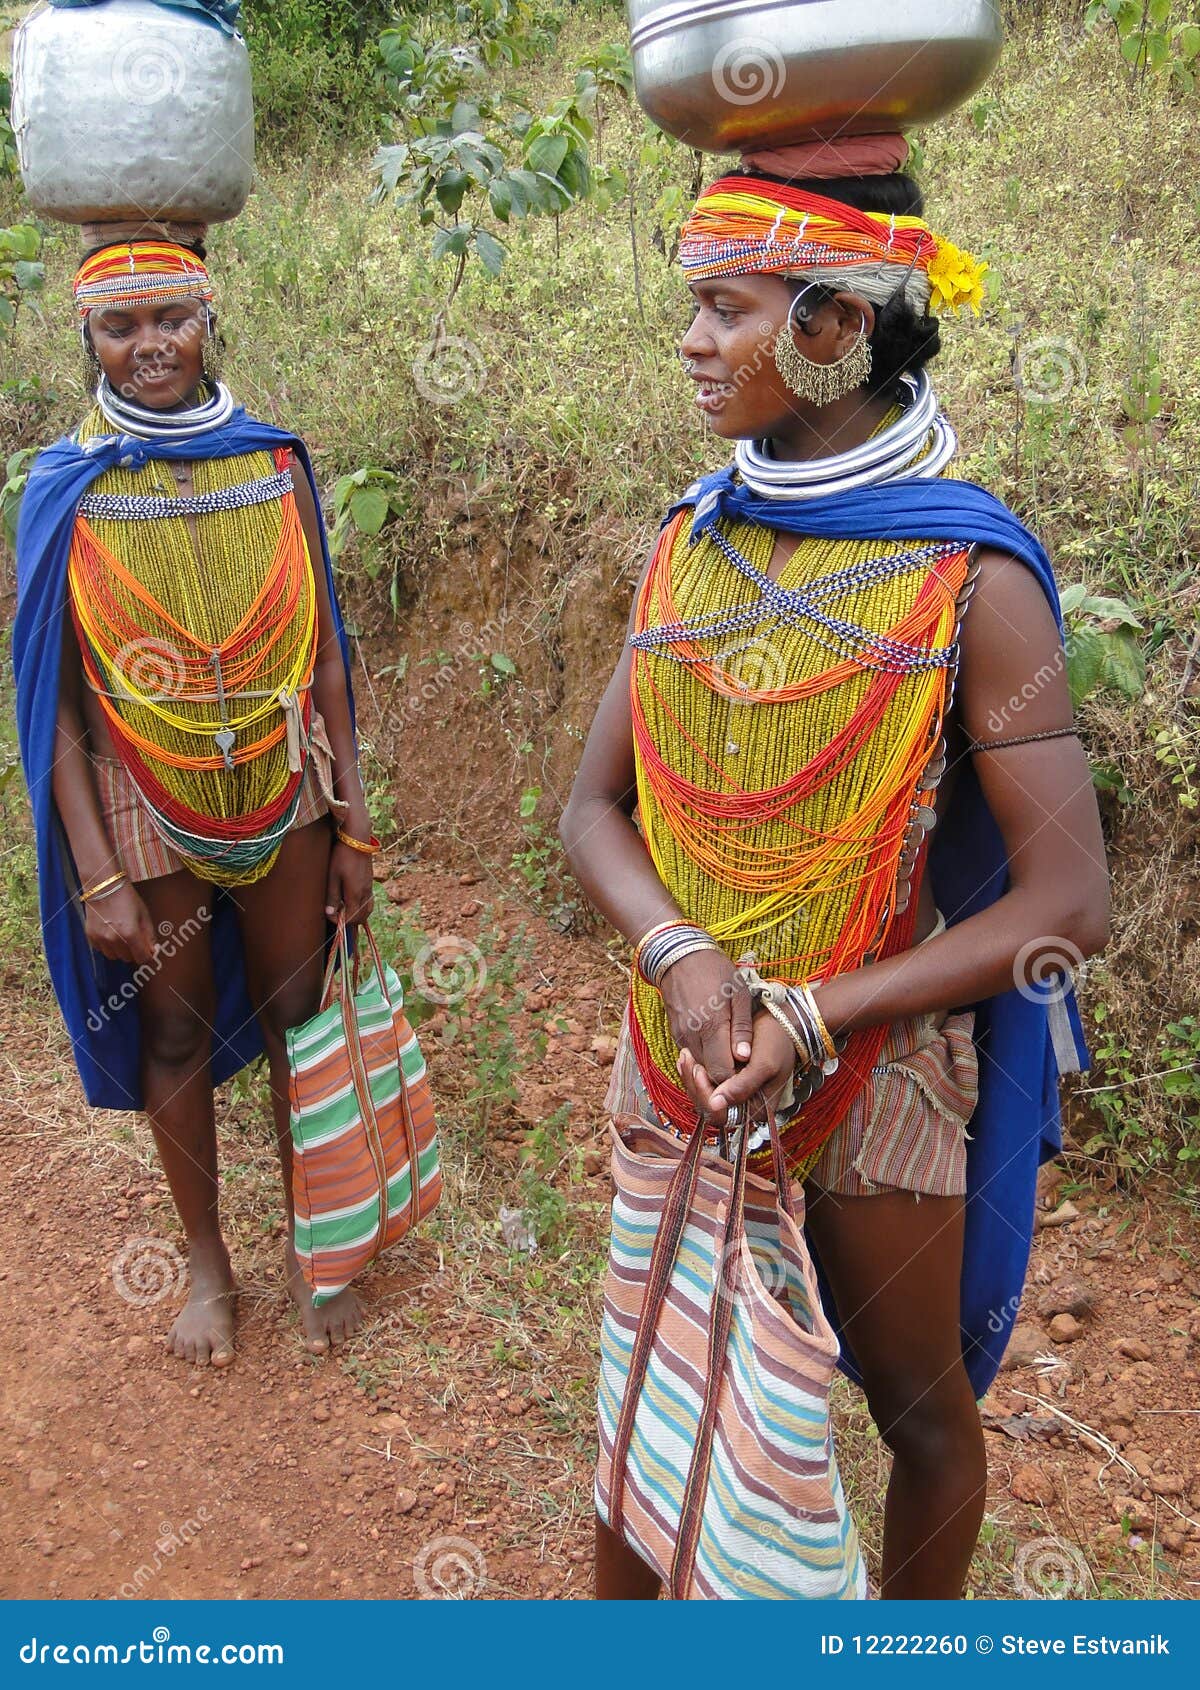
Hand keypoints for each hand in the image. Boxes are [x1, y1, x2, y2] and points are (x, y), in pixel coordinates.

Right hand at [84, 882, 156, 966]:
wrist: (104, 886)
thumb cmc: (127, 898)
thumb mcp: (143, 915)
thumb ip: (149, 935)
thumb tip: (153, 951)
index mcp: (130, 934)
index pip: (141, 958)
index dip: (146, 956)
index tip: (147, 952)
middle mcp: (114, 939)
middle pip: (127, 958)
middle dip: (132, 952)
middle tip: (133, 939)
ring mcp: (100, 938)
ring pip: (113, 956)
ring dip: (119, 950)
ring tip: (120, 936)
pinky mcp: (90, 935)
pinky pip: (100, 949)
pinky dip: (106, 945)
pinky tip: (109, 933)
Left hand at [326, 840, 374, 926]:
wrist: (357, 840)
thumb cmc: (342, 856)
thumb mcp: (333, 877)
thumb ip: (332, 897)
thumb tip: (330, 913)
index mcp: (356, 894)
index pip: (351, 918)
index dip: (339, 921)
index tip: (328, 914)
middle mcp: (365, 894)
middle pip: (361, 918)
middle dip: (348, 920)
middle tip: (335, 913)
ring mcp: (369, 888)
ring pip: (367, 911)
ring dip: (356, 915)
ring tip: (343, 909)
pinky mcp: (370, 883)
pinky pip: (368, 902)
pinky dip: (361, 907)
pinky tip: (350, 900)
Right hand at [658, 948, 753, 1090]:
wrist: (679, 956)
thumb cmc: (715, 971)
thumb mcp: (738, 993)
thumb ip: (742, 1028)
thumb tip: (744, 1057)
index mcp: (711, 1027)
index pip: (721, 1073)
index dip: (735, 1077)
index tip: (747, 1068)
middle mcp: (692, 1036)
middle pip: (709, 1074)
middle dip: (726, 1074)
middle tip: (741, 1060)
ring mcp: (681, 1035)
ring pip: (699, 1065)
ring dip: (714, 1064)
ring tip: (730, 1049)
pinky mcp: (674, 1033)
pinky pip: (691, 1053)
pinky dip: (704, 1054)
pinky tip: (715, 1040)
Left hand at [677, 1008, 795, 1119]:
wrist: (783, 1024)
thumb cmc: (777, 1042)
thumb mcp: (764, 1065)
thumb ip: (742, 1087)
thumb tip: (716, 1104)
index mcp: (757, 1109)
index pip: (722, 1116)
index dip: (706, 1096)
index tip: (699, 1071)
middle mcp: (744, 1106)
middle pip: (709, 1108)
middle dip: (695, 1085)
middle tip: (687, 1059)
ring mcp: (735, 1094)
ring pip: (704, 1096)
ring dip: (692, 1077)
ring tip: (685, 1056)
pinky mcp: (727, 1082)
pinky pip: (706, 1084)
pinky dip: (695, 1072)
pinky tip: (687, 1058)